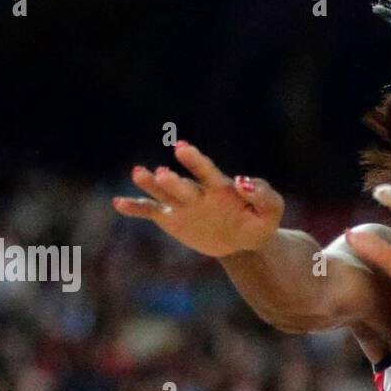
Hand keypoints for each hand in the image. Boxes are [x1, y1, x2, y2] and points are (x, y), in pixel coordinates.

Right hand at [113, 143, 283, 257]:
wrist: (245, 242)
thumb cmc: (259, 221)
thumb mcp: (272, 210)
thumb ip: (263, 194)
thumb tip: (242, 181)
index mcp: (221, 188)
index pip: (207, 172)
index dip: (196, 161)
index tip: (183, 148)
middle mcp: (198, 193)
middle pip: (183, 186)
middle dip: (173, 181)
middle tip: (162, 173)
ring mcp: (183, 205)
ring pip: (163, 193)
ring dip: (150, 184)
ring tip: (138, 173)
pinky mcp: (173, 219)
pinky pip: (152, 212)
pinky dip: (136, 208)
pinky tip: (118, 204)